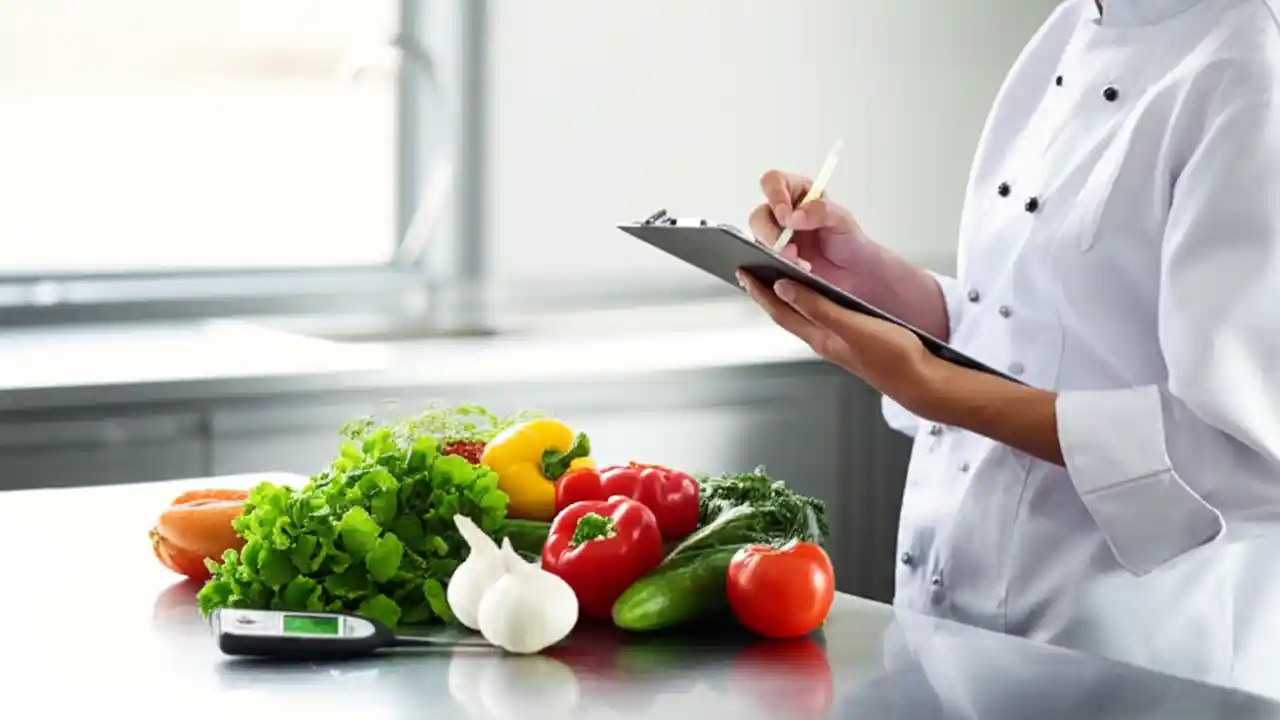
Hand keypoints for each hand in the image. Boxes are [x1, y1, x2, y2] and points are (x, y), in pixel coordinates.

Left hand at [737, 271, 943, 417]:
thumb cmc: (894, 357)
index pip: (780, 311)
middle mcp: (824, 341)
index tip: (744, 272)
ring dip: (785, 298)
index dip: (760, 292)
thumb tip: (784, 289)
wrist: (921, 381)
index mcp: (820, 337)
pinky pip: (820, 318)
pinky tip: (813, 298)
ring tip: (773, 282)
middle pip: (785, 314)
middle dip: (766, 294)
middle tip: (750, 274)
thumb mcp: (852, 326)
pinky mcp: (852, 341)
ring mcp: (837, 342)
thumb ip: (818, 307)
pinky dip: (809, 303)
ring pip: (801, 317)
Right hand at [749, 170, 877, 295]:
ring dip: (774, 250)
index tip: (785, 216)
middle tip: (787, 246)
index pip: (774, 182)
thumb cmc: (849, 240)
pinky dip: (776, 264)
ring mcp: (776, 236)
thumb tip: (794, 215)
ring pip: (758, 238)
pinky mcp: (774, 257)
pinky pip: (763, 258)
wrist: (854, 271)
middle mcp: (783, 212)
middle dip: (770, 232)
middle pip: (759, 214)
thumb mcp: (842, 220)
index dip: (774, 195)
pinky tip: (794, 268)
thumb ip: (820, 211)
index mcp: (798, 193)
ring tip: (796, 260)